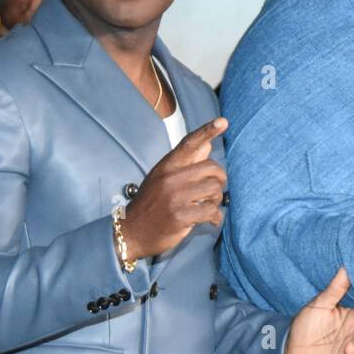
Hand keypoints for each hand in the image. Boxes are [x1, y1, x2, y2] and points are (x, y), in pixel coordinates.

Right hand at [121, 118, 228, 261]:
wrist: (131, 232)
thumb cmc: (150, 204)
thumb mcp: (162, 178)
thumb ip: (186, 163)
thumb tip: (207, 145)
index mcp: (166, 166)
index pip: (189, 144)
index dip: (207, 131)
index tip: (223, 122)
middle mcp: (170, 178)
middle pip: (211, 168)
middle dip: (219, 180)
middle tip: (213, 190)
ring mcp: (175, 197)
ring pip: (214, 189)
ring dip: (217, 199)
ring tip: (208, 205)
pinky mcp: (180, 216)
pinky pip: (211, 210)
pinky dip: (215, 217)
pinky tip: (211, 220)